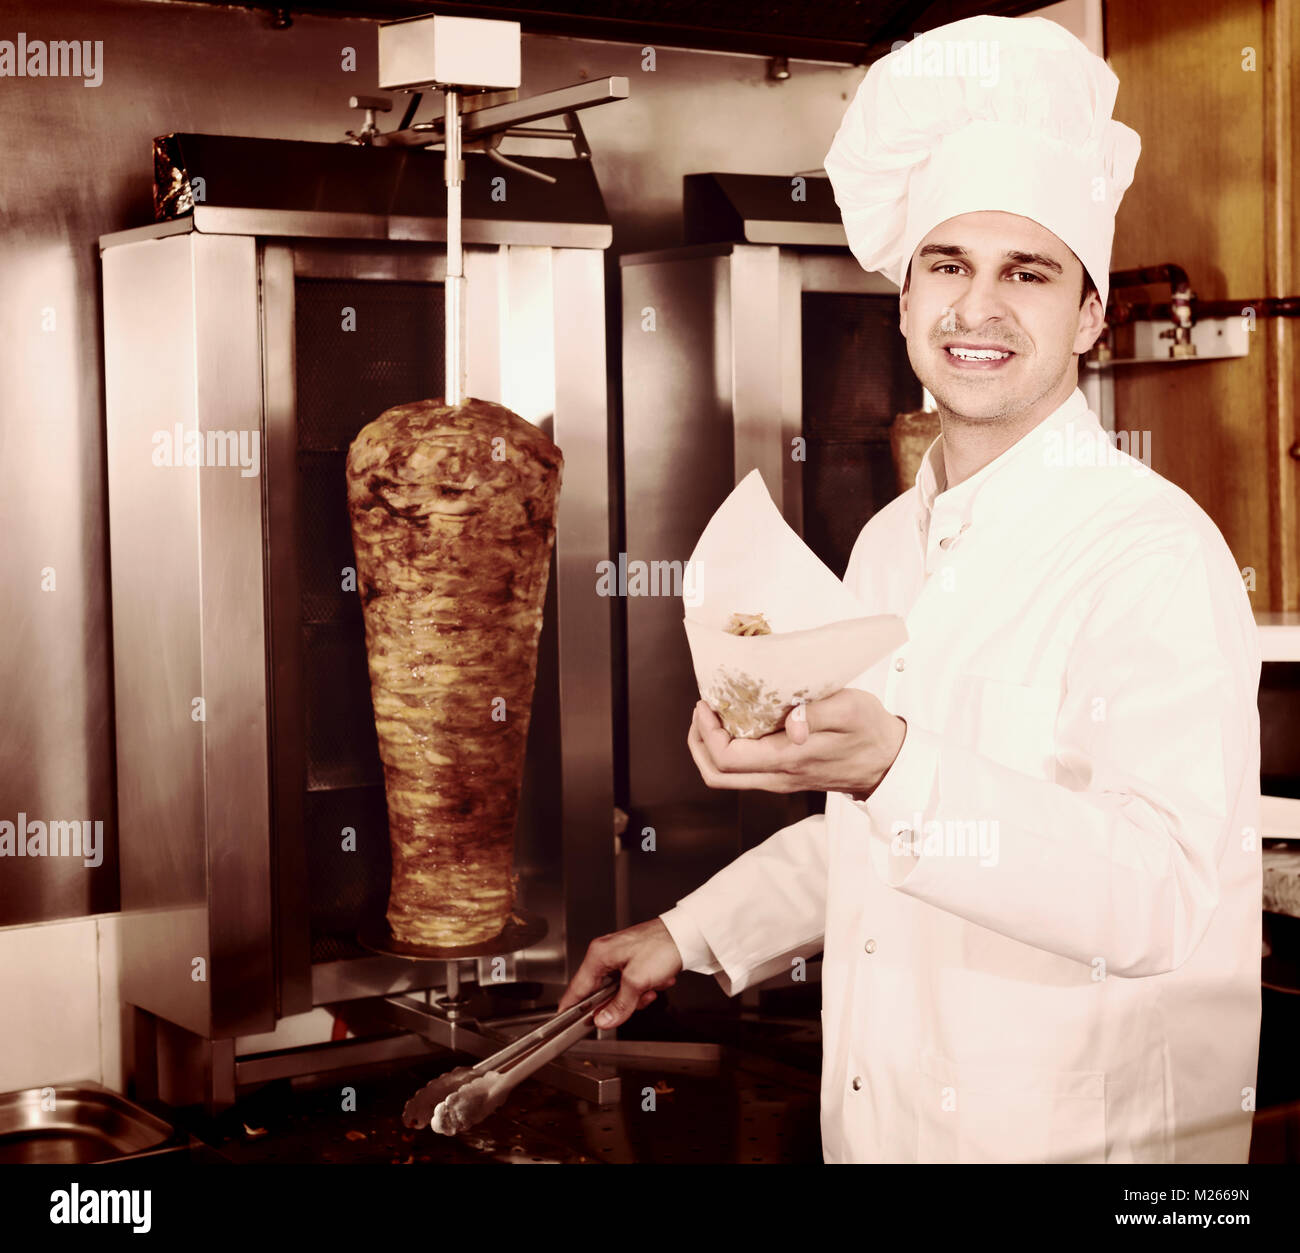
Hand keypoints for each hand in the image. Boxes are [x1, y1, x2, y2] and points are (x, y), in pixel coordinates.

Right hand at [556, 918, 682, 1027]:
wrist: (687, 934)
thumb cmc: (662, 946)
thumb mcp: (637, 981)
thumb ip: (619, 1004)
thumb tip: (603, 1020)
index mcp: (599, 954)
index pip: (577, 987)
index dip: (571, 1007)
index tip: (565, 1022)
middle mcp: (605, 953)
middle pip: (601, 992)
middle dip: (621, 1001)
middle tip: (636, 1000)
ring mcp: (619, 956)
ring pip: (619, 990)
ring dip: (636, 994)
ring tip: (651, 987)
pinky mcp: (632, 959)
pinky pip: (631, 983)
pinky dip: (644, 986)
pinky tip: (657, 981)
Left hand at [687, 691, 905, 797]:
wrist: (889, 762)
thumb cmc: (870, 732)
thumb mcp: (850, 712)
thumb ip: (817, 714)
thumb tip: (791, 724)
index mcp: (787, 761)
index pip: (727, 758)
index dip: (707, 732)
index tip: (707, 704)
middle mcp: (777, 777)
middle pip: (717, 775)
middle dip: (699, 743)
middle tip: (702, 711)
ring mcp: (779, 779)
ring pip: (727, 776)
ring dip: (711, 746)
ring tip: (715, 715)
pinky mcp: (784, 775)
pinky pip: (744, 770)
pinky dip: (730, 747)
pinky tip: (739, 721)